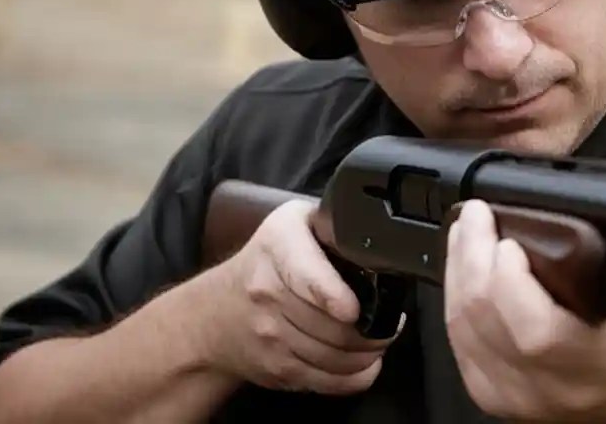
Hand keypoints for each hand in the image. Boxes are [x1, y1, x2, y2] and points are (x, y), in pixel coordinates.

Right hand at [192, 199, 402, 394]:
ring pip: (335, 357)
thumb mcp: (295, 223)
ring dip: (369, 352)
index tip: (354, 309)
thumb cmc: (269, 262)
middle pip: (332, 325)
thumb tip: (377, 239)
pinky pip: (328, 382)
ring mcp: (269, 336)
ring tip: (378, 338)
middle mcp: (267, 292)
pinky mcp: (276, 369)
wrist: (216, 312)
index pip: (305, 276)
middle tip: (389, 322)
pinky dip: (357, 376)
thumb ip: (332, 225)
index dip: (334, 296)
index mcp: (279, 245)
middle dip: (373, 328)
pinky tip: (365, 362)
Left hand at [444, 200, 605, 422]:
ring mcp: (517, 396)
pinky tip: (460, 267)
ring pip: (462, 328)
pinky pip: (456, 341)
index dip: (510, 280)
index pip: (537, 329)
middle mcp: (553, 386)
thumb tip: (596, 205)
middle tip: (477, 215)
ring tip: (465, 230)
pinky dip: (454, 297)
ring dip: (457, 270)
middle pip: (487, 320)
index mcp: (602, 363)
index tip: (509, 239)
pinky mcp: (490, 395)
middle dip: (473, 255)